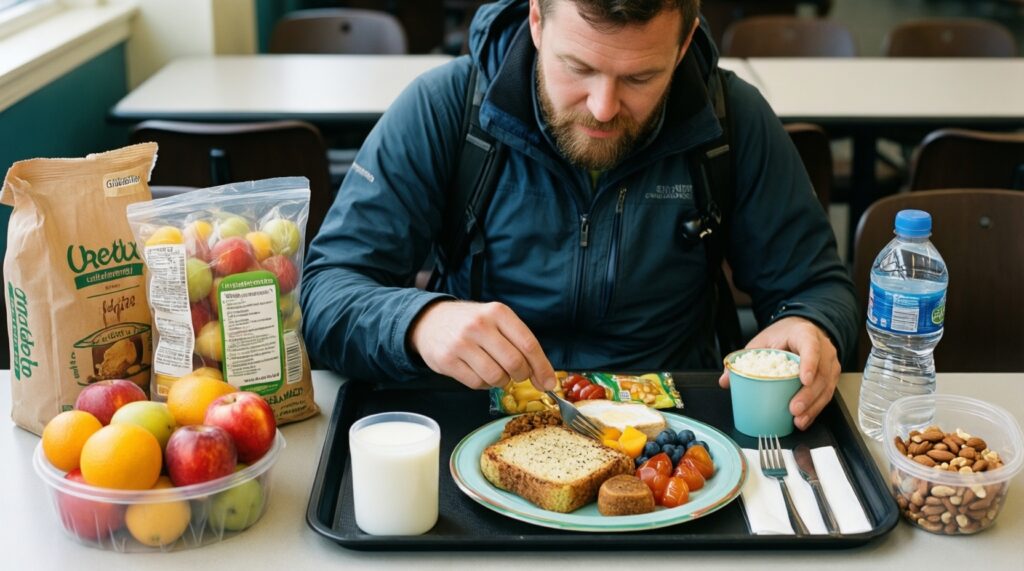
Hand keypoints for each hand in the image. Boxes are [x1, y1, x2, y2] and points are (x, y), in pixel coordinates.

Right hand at [409, 300, 556, 390]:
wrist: (429, 321)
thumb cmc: (471, 323)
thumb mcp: (495, 320)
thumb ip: (518, 341)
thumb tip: (543, 376)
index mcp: (498, 312)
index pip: (528, 344)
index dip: (542, 368)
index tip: (549, 383)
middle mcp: (480, 325)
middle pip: (515, 363)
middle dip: (522, 376)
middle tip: (518, 376)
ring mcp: (462, 343)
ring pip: (496, 377)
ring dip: (501, 381)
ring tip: (495, 370)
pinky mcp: (447, 360)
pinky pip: (477, 384)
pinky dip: (484, 384)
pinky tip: (479, 372)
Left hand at [718, 316, 840, 429]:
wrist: (802, 330)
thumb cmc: (784, 335)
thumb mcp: (763, 341)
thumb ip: (745, 358)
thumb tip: (726, 380)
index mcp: (805, 335)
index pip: (811, 347)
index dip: (809, 363)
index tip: (803, 379)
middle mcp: (823, 349)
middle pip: (820, 374)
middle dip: (808, 395)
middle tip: (794, 408)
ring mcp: (829, 363)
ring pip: (826, 387)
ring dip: (812, 406)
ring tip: (798, 419)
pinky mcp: (831, 377)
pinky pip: (826, 395)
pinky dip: (815, 409)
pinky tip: (804, 419)